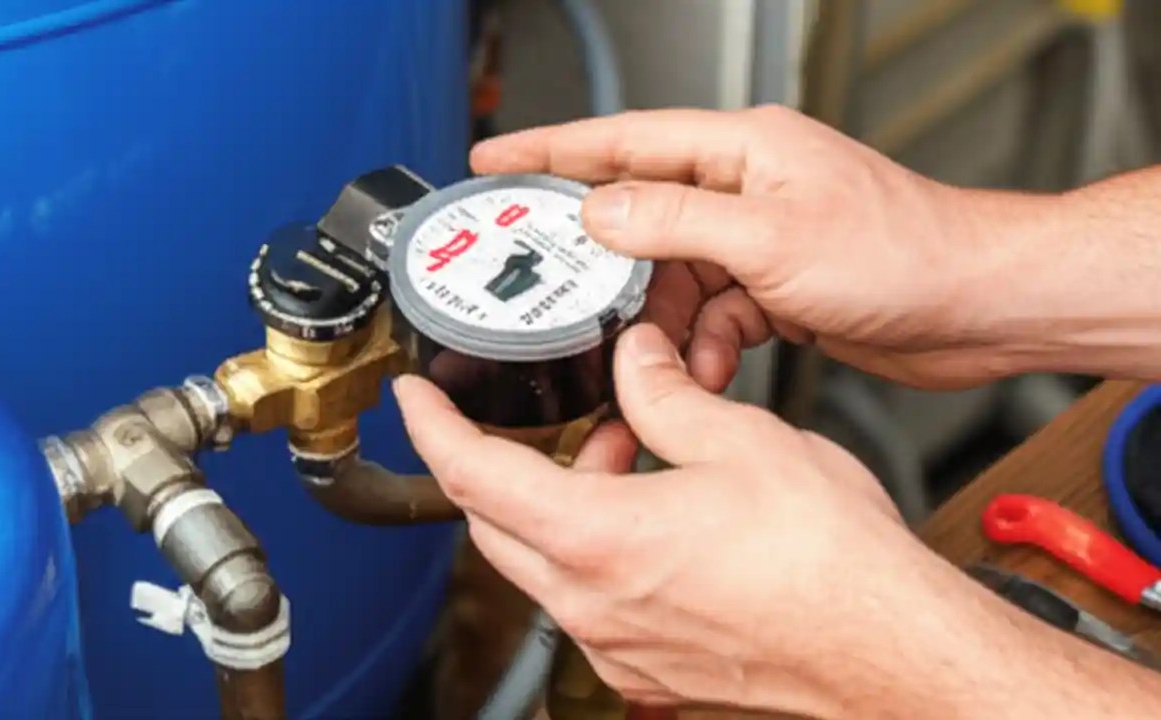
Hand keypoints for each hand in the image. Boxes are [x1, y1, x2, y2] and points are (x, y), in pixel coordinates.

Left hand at [395, 323, 1025, 716]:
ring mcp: (619, 647)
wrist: (893, 653)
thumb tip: (636, 362)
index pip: (472, 474)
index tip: (416, 399)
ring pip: (545, 565)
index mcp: (596, 539)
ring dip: (561, 506)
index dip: (433, 427)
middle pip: (495, 525)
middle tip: (538, 422)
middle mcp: (592, 605)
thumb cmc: (832, 567)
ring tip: (623, 456)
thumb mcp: (742, 442)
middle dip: (500, 465)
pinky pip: (592, 603)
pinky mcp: (652, 670)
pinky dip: (597, 552)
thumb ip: (666, 395)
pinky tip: (651, 520)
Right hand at [470, 105, 1057, 389]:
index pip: (623, 141)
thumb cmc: (904, 252)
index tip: (494, 163)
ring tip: (665, 358)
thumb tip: (600, 213)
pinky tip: (716, 365)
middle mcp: (745, 187)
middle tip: (564, 302)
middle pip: (641, 221)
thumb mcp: (772, 237)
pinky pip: (711, 314)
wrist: (976, 307)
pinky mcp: (775, 285)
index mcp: (741, 150)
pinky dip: (706, 344)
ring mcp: (760, 238)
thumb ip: (676, 222)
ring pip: (673, 280)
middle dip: (606, 271)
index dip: (550, 152)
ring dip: (664, 326)